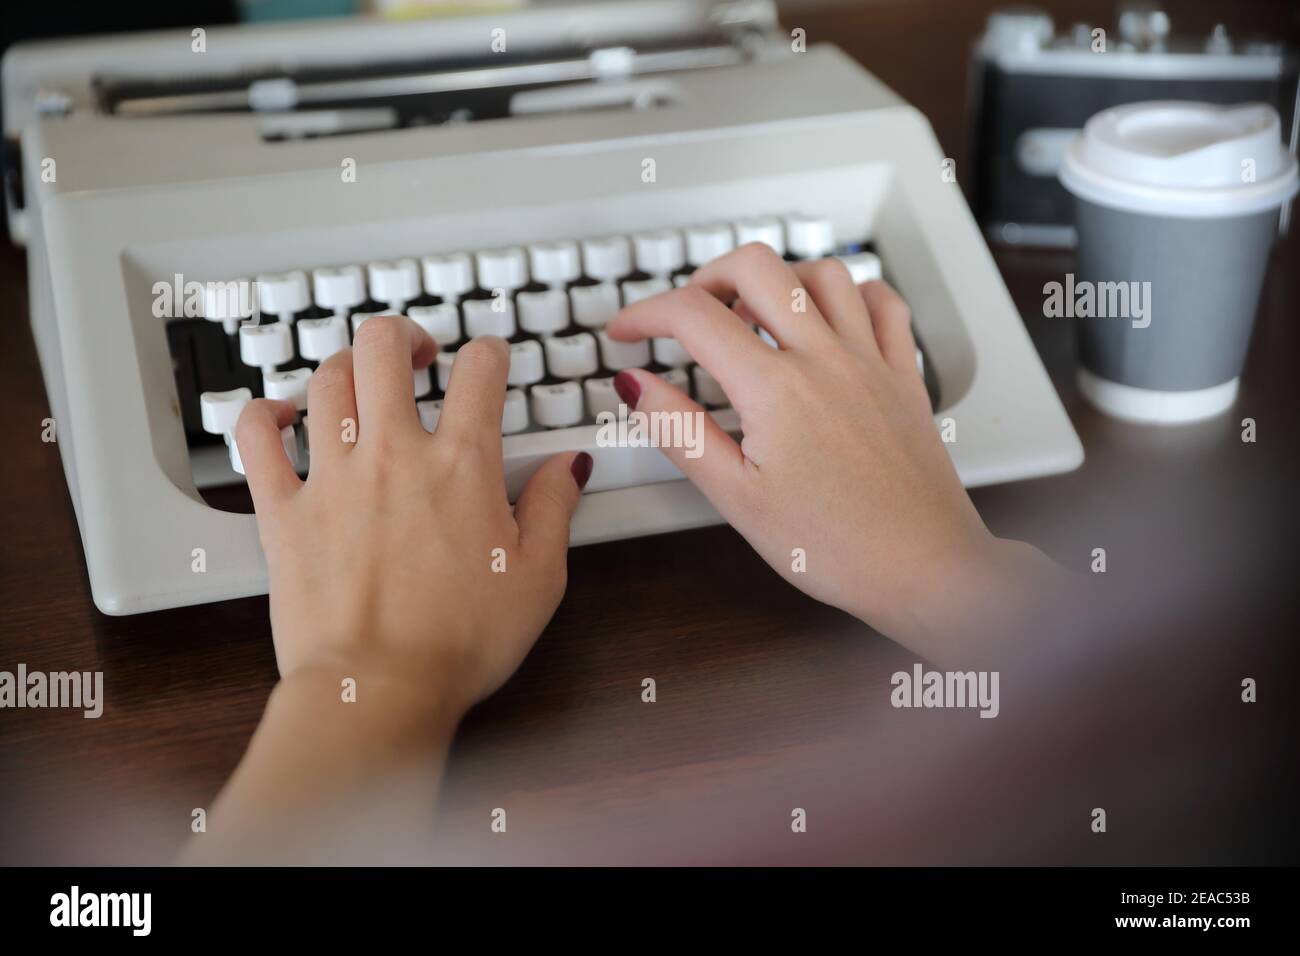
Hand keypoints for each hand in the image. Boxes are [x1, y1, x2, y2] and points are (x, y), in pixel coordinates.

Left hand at [234, 317, 591, 715]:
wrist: (377, 691)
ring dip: (347, 365)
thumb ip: (553, 508)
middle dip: (404, 335)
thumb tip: (568, 467)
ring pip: (327, 380)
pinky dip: (263, 415)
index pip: (480, 371)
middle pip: (385, 349)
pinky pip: (256, 439)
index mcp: (462, 466)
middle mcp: (394, 455)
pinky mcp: (284, 512)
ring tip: (360, 377)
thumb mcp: (538, 578)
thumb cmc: (458, 643)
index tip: (490, 361)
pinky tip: (279, 415)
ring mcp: (333, 478)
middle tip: (417, 352)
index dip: (490, 352)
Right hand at [606, 244, 1055, 660]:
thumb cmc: (837, 548)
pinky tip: (828, 316)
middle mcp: (825, 359)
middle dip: (705, 277)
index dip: (645, 314)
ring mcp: (870, 361)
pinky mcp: (903, 376)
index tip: (627, 332)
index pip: (693, 317)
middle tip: (685, 315)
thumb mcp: (737, 498)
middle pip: (756, 267)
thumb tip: (636, 386)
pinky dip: (849, 292)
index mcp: (776, 390)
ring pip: (821, 273)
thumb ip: (680, 432)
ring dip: (776, 278)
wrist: (925, 569)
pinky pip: (883, 303)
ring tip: (751, 313)